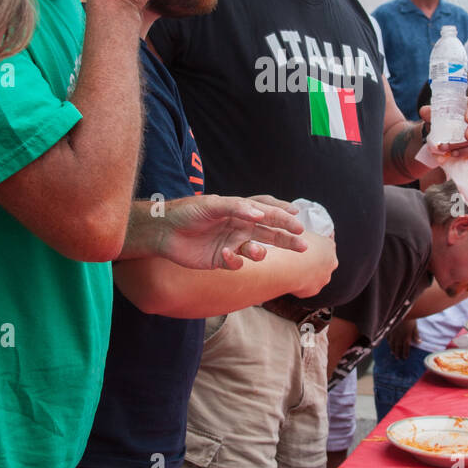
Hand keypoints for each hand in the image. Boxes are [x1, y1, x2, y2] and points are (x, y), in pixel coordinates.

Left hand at [151, 194, 307, 270]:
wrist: (164, 231)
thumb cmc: (188, 211)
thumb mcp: (212, 205)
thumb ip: (237, 207)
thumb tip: (260, 214)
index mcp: (241, 209)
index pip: (268, 210)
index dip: (283, 214)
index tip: (297, 218)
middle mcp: (240, 226)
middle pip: (270, 233)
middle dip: (287, 239)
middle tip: (303, 246)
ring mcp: (233, 243)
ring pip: (257, 250)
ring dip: (261, 253)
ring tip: (257, 253)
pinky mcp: (222, 259)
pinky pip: (236, 263)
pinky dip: (235, 260)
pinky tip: (226, 255)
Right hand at [286, 232, 337, 300]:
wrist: (287, 267)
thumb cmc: (292, 246)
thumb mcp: (299, 232)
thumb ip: (305, 234)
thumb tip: (301, 233)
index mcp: (329, 245)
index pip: (328, 243)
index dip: (319, 244)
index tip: (311, 244)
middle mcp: (331, 263)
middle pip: (325, 261)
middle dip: (316, 260)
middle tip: (301, 258)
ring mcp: (324, 278)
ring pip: (318, 275)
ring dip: (310, 273)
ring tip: (294, 269)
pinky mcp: (314, 290)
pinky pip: (308, 286)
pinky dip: (302, 283)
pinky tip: (291, 278)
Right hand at [387, 318, 417, 358]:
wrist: (400, 311)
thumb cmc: (410, 317)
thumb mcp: (414, 326)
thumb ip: (416, 334)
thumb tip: (419, 342)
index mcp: (406, 337)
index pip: (406, 348)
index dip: (405, 353)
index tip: (405, 357)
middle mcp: (399, 337)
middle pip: (398, 347)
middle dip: (398, 353)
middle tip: (398, 358)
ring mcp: (393, 334)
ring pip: (392, 344)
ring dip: (392, 350)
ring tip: (393, 354)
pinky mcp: (389, 330)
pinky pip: (388, 338)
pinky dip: (388, 342)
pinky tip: (389, 344)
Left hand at [418, 95, 467, 158]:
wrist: (443, 129)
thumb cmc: (443, 116)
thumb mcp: (436, 112)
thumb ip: (429, 112)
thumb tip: (423, 112)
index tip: (467, 119)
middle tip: (467, 136)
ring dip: (464, 145)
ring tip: (449, 149)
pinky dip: (464, 152)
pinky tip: (453, 153)